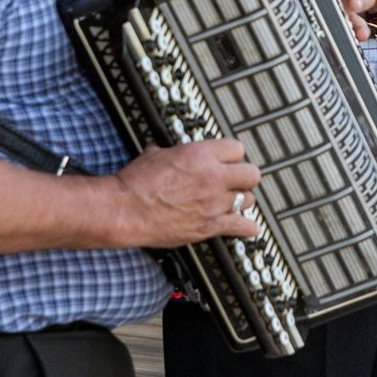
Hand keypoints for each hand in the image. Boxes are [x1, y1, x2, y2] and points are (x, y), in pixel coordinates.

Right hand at [114, 138, 262, 247]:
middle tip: (235, 181)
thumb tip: (172, 150)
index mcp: (201, 154)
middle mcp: (213, 177)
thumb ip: (174, 152)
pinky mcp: (210, 226)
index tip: (228, 161)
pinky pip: (243, 226)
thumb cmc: (135, 183)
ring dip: (242, 200)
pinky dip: (247, 227)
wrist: (124, 210)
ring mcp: (214, 203)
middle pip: (252, 173)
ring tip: (232, 202)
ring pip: (249, 199)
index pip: (237, 148)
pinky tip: (247, 227)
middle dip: (244, 177)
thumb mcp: (156, 154)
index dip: (231, 155)